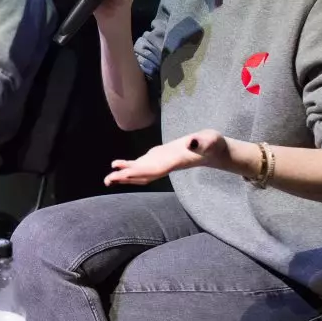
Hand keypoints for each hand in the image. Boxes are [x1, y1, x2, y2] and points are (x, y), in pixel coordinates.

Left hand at [104, 129, 227, 185]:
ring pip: (140, 173)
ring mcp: (161, 163)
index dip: (140, 172)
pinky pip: (142, 165)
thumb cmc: (213, 144)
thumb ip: (203, 142)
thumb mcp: (211, 140)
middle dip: (127, 178)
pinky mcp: (159, 158)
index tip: (125, 175)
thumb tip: (192, 143)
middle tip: (108, 180)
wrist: (214, 148)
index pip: (155, 169)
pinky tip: (116, 164)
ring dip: (125, 176)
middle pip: (144, 175)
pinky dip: (129, 166)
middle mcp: (165, 165)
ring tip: (107, 179)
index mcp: (175, 161)